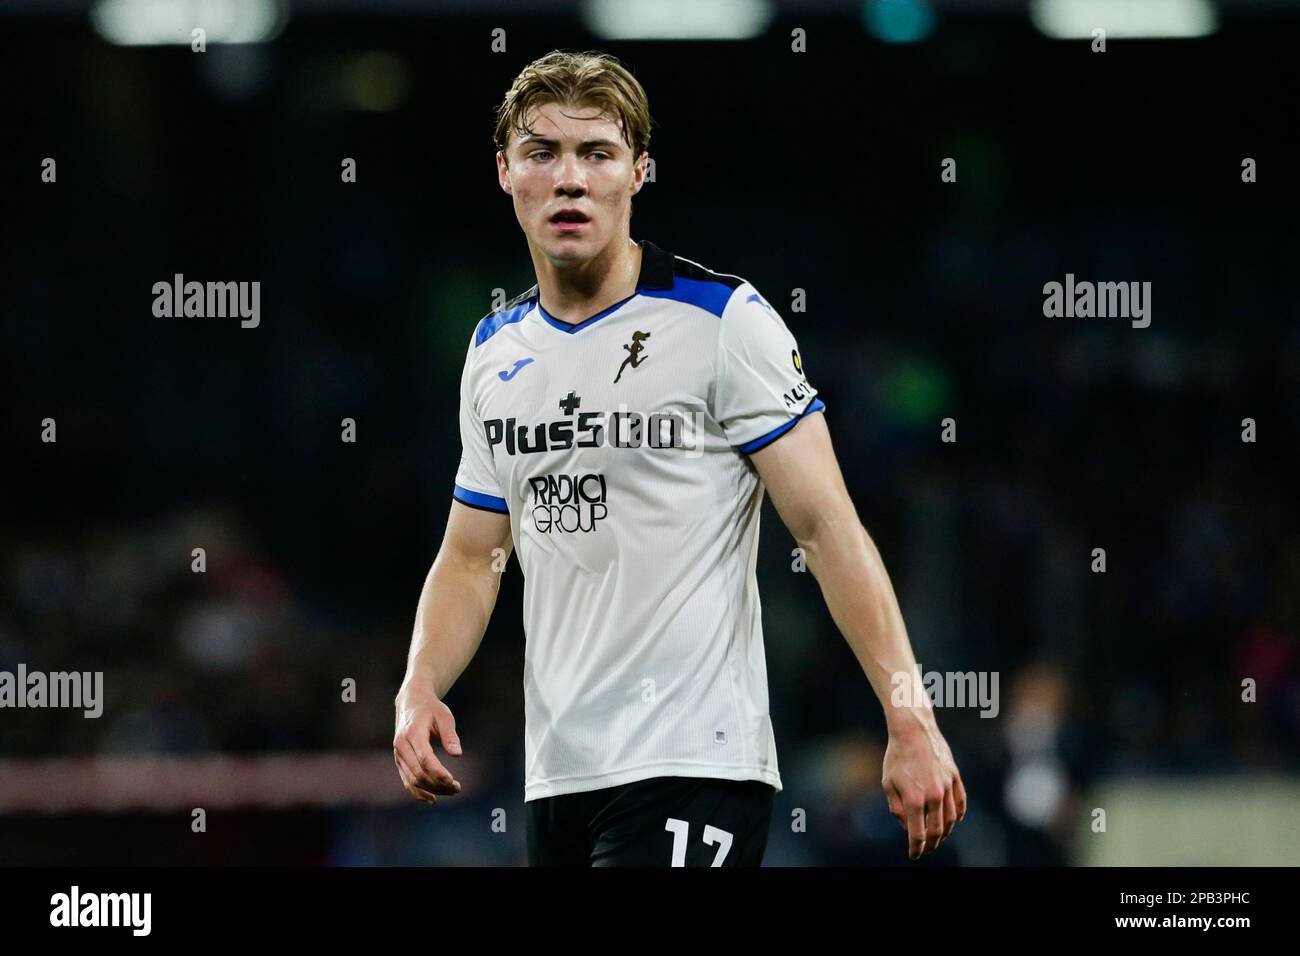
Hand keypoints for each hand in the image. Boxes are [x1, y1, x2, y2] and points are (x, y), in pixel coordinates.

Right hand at [393, 690, 462, 804]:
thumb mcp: (444, 716)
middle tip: (457, 788)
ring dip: (432, 789)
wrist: (411, 703)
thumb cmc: (431, 709)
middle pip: (418, 772)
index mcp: (412, 733)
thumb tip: (457, 754)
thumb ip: (450, 735)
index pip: (424, 758)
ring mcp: (398, 755)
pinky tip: (433, 799)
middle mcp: (401, 746)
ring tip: (452, 791)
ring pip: (412, 780)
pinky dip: (418, 792)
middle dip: (438, 784)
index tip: (452, 781)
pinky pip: (407, 781)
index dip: (438, 772)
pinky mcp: (399, 761)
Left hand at [882, 720, 966, 859]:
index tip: (913, 854)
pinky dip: (958, 816)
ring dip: (944, 832)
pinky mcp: (955, 777)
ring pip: (951, 819)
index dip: (916, 848)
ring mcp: (947, 786)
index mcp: (914, 799)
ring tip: (937, 837)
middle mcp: (934, 795)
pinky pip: (961, 803)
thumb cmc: (896, 756)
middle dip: (931, 845)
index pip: (917, 834)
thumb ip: (896, 808)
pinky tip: (953, 821)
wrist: (914, 730)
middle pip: (937, 831)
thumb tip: (907, 826)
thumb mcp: (888, 783)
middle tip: (925, 849)